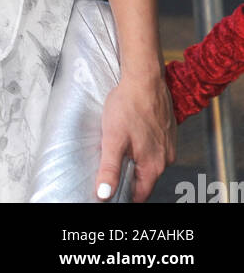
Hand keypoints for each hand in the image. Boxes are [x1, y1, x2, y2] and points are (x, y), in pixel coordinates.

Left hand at [96, 72, 175, 202]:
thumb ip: (109, 169)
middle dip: (128, 173)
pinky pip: (154, 146)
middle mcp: (166, 158)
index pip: (139, 194)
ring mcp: (169, 144)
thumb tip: (104, 194)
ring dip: (135, 157)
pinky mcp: (168, 131)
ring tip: (120, 142)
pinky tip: (131, 131)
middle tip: (111, 161)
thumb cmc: (129, 105)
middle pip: (145, 178)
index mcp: (154, 165)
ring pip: (149, 160)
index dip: (123, 194)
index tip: (110, 191)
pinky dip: (142, 144)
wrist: (144, 77)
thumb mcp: (112, 139)